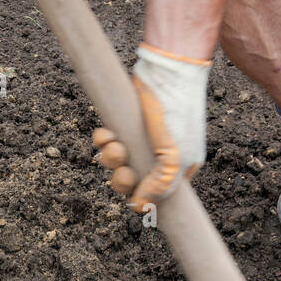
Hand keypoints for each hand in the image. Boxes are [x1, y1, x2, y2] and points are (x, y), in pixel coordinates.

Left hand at [92, 44, 210, 212]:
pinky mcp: (122, 125)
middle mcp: (155, 158)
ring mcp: (138, 141)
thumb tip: (139, 207)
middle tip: (123, 171)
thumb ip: (160, 186)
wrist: (168, 73)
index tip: (132, 200)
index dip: (140, 200)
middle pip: (130, 184)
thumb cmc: (178, 115)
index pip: (154, 197)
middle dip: (121, 180)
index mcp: (174, 170)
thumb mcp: (176, 157)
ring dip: (110, 159)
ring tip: (114, 145)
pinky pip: (105, 142)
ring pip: (114, 164)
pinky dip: (101, 141)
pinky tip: (105, 134)